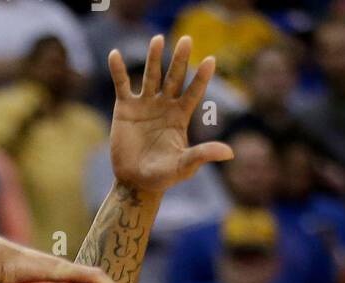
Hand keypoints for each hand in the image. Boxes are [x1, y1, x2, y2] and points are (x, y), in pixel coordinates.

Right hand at [107, 35, 232, 193]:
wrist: (135, 181)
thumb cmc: (162, 176)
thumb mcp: (184, 166)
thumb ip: (203, 155)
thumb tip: (229, 154)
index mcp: (180, 116)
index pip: (194, 92)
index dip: (201, 78)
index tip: (210, 61)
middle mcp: (165, 105)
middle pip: (174, 77)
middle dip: (180, 60)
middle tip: (187, 40)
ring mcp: (145, 104)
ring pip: (151, 76)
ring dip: (154, 58)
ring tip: (158, 39)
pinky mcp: (125, 108)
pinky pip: (122, 85)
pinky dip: (118, 70)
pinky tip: (114, 55)